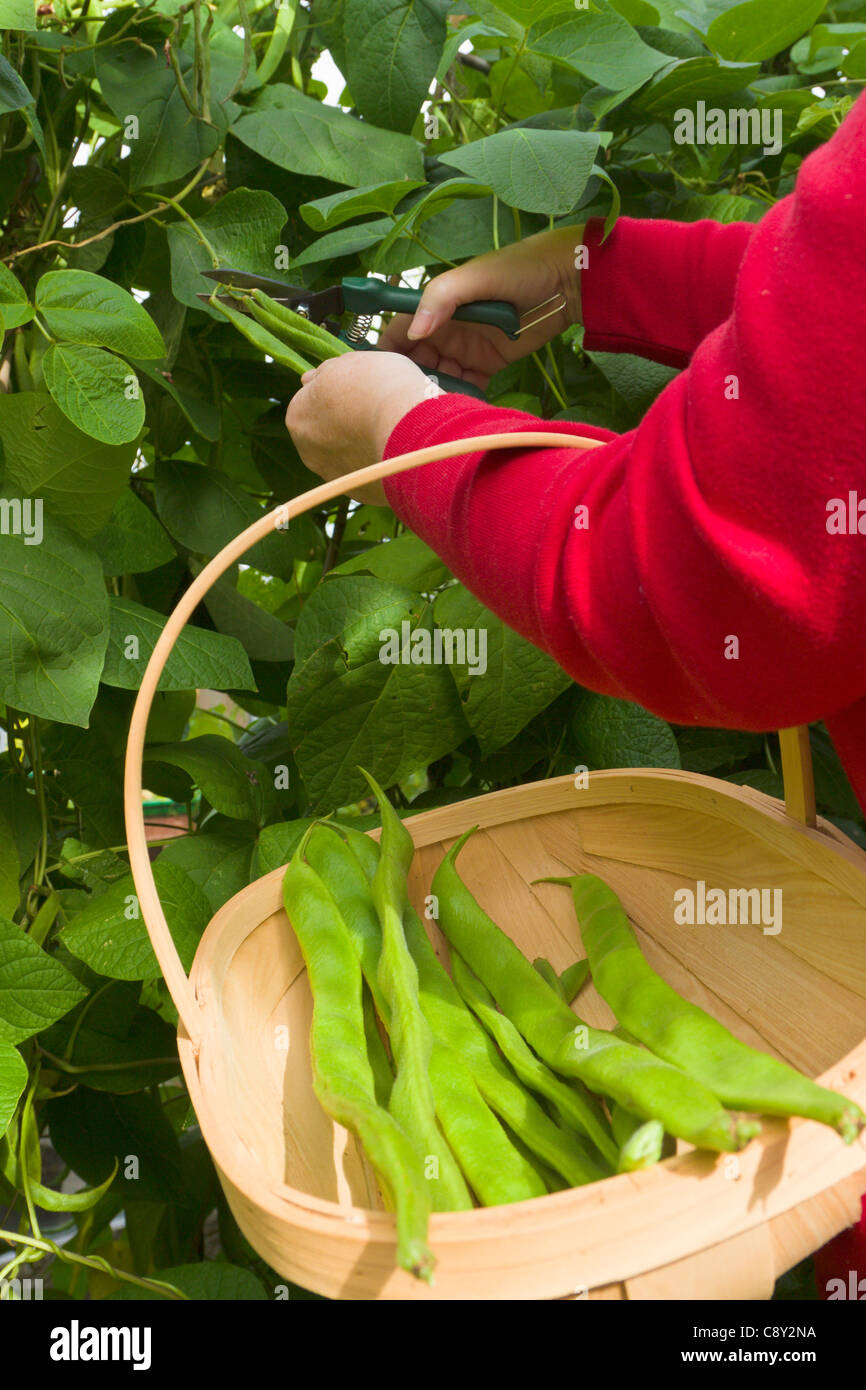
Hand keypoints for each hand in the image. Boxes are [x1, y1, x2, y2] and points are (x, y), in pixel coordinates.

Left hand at [284, 350, 432, 505]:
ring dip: (361, 445)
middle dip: (346, 423)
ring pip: (346, 456)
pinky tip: (395, 452)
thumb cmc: (380, 389)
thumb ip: (325, 373)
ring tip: (387, 431)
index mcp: (298, 416)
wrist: (410, 431)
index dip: (337, 392)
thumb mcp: (348, 363)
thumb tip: (311, 379)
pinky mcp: (360, 493)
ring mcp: (334, 476)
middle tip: (374, 411)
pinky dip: (377, 464)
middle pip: (326, 432)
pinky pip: (367, 474)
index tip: (360, 389)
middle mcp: (308, 451)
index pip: (312, 400)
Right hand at [378, 224, 584, 388]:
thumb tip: (415, 333)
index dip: (386, 356)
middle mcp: (445, 331)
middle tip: (414, 402)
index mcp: (435, 307)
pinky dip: (461, 398)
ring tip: (435, 410)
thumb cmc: (518, 269)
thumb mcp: (476, 276)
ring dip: (436, 394)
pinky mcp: (487, 366)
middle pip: (416, 363)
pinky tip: (459, 408)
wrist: (566, 282)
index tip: (381, 381)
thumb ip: (442, 298)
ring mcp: (465, 350)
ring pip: (440, 379)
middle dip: (412, 383)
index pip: (399, 334)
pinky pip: (467, 387)